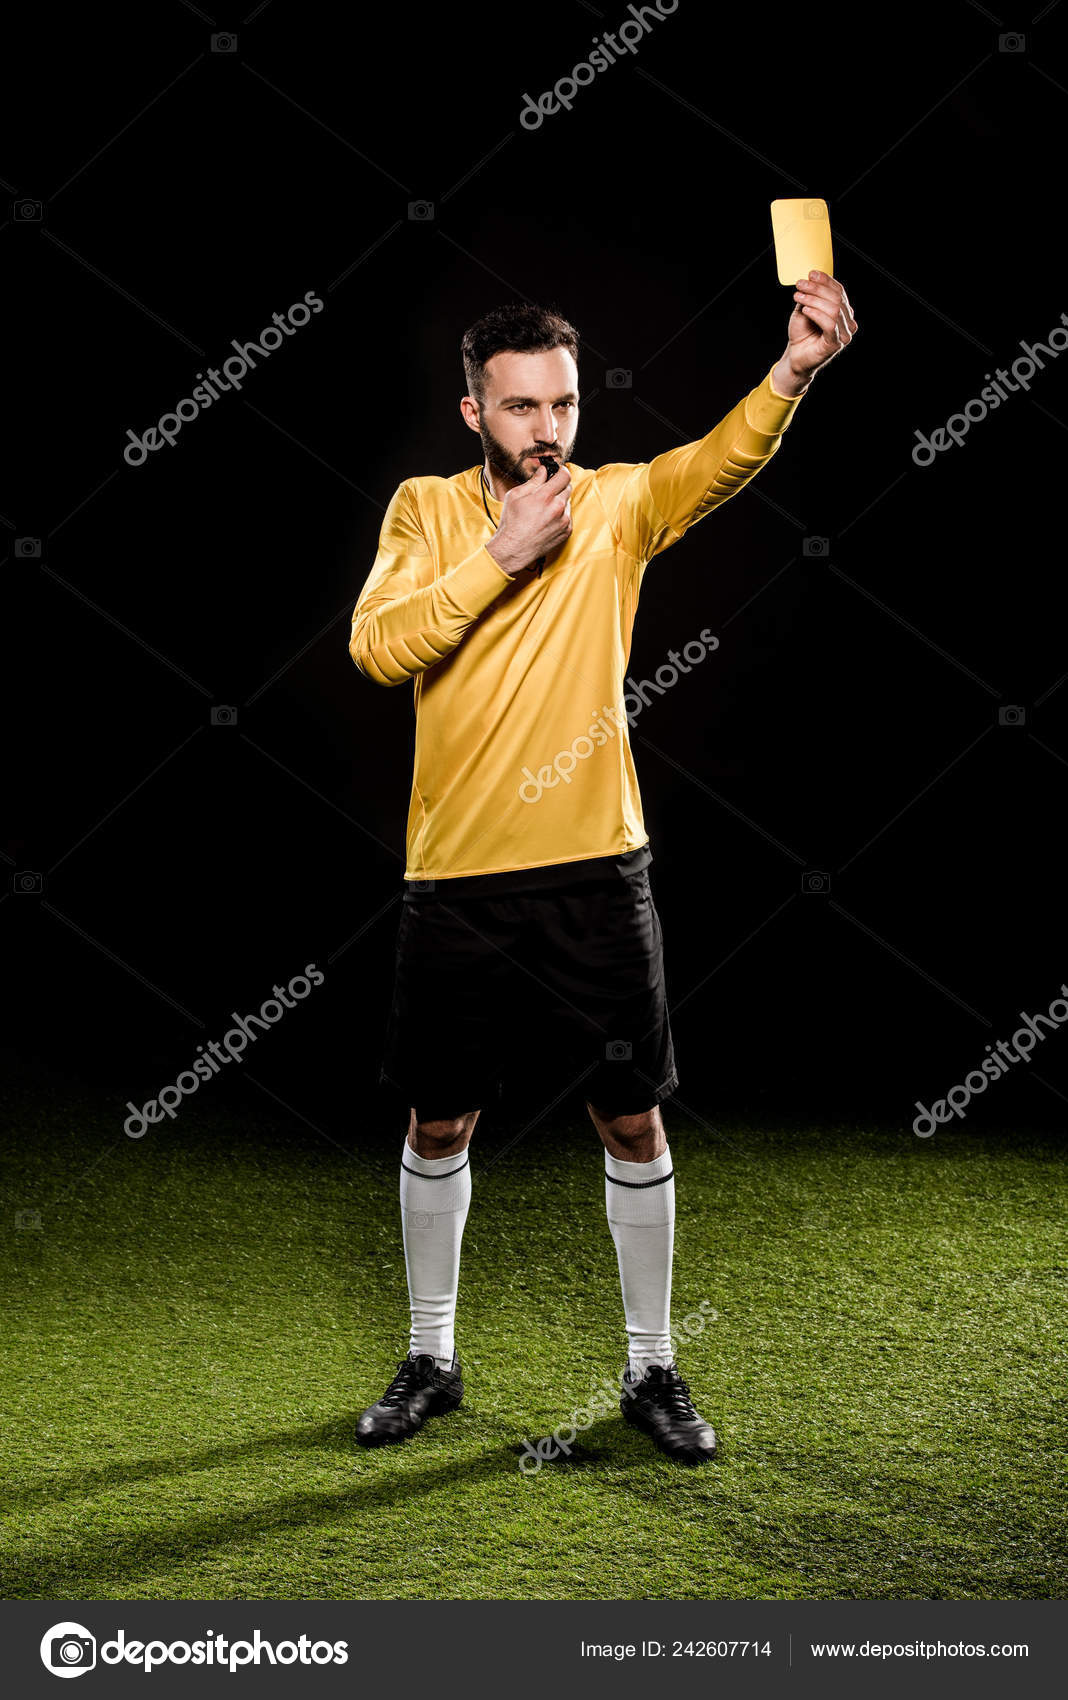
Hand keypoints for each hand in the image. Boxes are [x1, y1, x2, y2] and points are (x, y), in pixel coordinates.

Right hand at [486, 462, 571, 577]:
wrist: (514, 549)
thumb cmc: (512, 523)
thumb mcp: (516, 496)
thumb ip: (533, 481)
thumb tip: (543, 471)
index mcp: (545, 496)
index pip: (564, 475)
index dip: (561, 471)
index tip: (557, 472)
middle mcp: (558, 508)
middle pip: (568, 487)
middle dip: (559, 486)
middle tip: (546, 492)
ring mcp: (564, 521)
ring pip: (568, 502)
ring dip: (559, 501)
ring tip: (544, 509)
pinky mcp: (567, 531)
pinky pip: (568, 516)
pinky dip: (561, 515)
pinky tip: (547, 520)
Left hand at [776, 271, 857, 389]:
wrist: (795, 356)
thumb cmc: (802, 333)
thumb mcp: (805, 308)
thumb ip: (812, 295)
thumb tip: (812, 278)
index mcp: (844, 312)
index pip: (839, 291)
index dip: (826, 281)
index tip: (811, 274)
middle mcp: (848, 322)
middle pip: (837, 298)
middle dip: (818, 289)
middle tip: (800, 285)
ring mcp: (844, 334)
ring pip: (834, 309)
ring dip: (814, 300)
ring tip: (799, 297)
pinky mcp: (836, 344)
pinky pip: (830, 324)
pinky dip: (816, 314)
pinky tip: (805, 310)